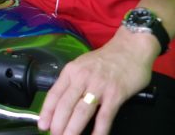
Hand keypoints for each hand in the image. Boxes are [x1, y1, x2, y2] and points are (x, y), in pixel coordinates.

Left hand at [37, 28, 158, 134]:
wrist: (132, 47)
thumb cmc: (107, 58)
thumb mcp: (83, 64)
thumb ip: (73, 81)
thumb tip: (62, 102)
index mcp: (71, 71)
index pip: (54, 94)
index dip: (47, 112)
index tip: (42, 125)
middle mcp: (82, 78)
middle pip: (65, 106)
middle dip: (58, 125)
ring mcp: (99, 86)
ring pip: (81, 112)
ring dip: (73, 130)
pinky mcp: (116, 94)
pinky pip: (105, 116)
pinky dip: (99, 131)